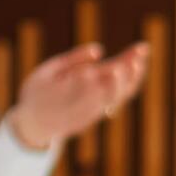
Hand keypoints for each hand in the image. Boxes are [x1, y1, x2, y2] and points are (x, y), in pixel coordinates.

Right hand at [8, 40, 150, 151]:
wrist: (33, 126)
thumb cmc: (37, 92)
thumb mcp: (47, 71)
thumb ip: (73, 59)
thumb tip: (99, 50)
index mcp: (69, 90)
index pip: (97, 78)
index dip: (113, 70)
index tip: (128, 58)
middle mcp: (85, 103)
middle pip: (113, 87)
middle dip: (128, 69)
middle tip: (142, 50)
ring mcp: (93, 111)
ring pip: (119, 94)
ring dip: (133, 75)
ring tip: (142, 53)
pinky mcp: (97, 115)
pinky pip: (118, 99)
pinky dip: (129, 83)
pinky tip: (136, 66)